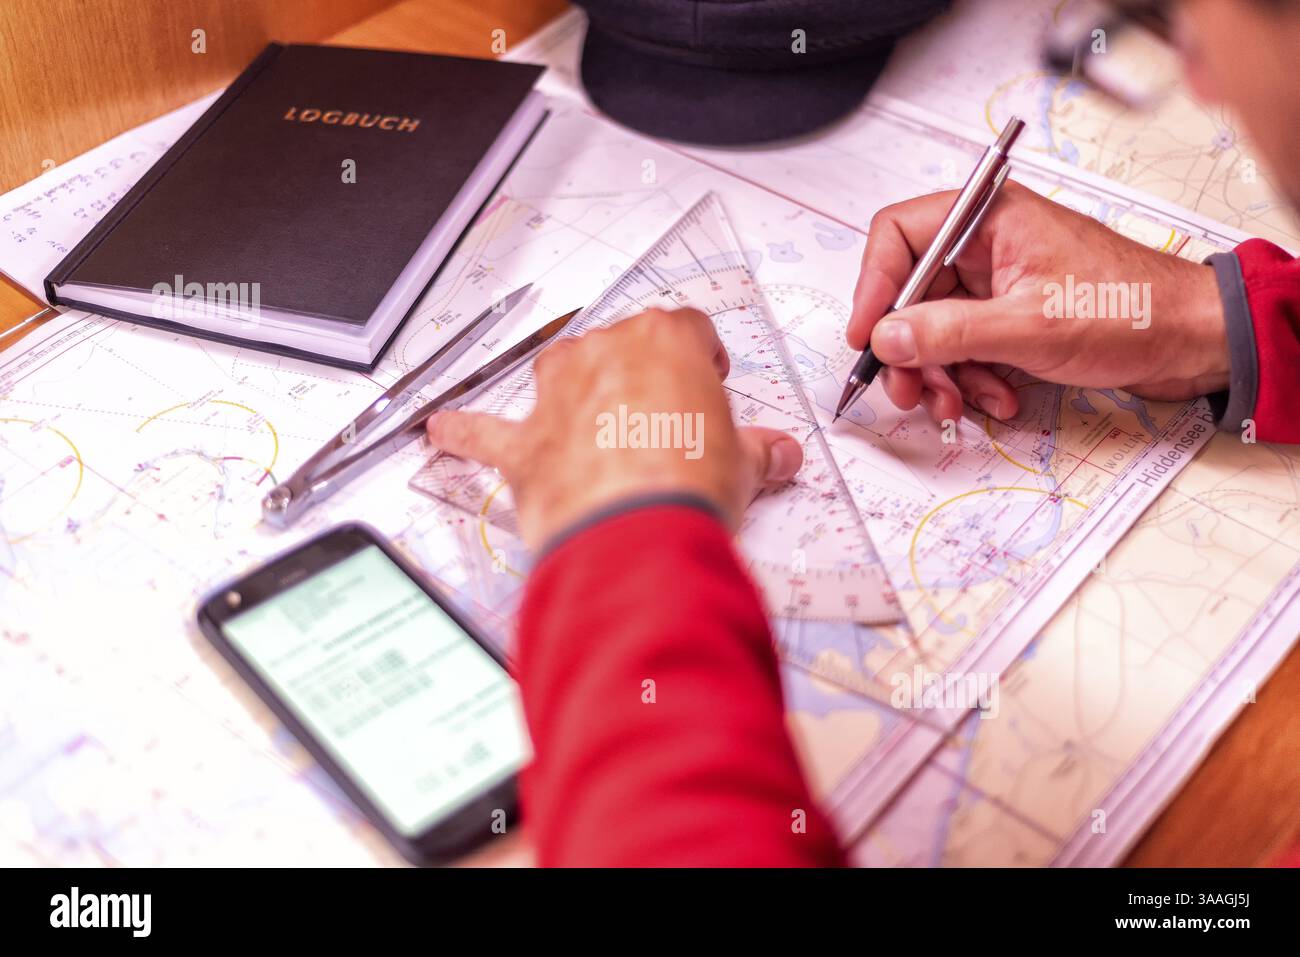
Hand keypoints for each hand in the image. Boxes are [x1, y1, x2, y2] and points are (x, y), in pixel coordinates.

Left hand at [426, 308, 803, 548]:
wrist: (639, 531)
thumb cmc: (691, 483)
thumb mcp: (744, 464)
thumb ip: (761, 453)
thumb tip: (783, 457)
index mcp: (665, 341)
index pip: (687, 328)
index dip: (700, 354)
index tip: (709, 377)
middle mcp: (605, 353)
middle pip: (620, 346)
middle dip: (640, 375)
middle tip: (663, 415)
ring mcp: (557, 396)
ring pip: (556, 371)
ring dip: (570, 388)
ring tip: (588, 417)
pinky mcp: (524, 445)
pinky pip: (482, 431)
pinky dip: (462, 432)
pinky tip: (439, 431)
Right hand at [849, 182, 1230, 422]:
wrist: (1192, 338)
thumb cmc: (1131, 309)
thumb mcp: (1028, 326)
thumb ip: (949, 332)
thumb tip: (887, 337)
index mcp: (989, 218)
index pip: (899, 235)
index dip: (873, 287)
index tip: (868, 337)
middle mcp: (987, 243)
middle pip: (911, 290)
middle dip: (908, 346)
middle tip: (907, 388)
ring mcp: (999, 280)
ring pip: (935, 326)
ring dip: (939, 372)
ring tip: (955, 403)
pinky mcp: (1012, 313)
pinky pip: (966, 345)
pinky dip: (971, 376)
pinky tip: (996, 397)